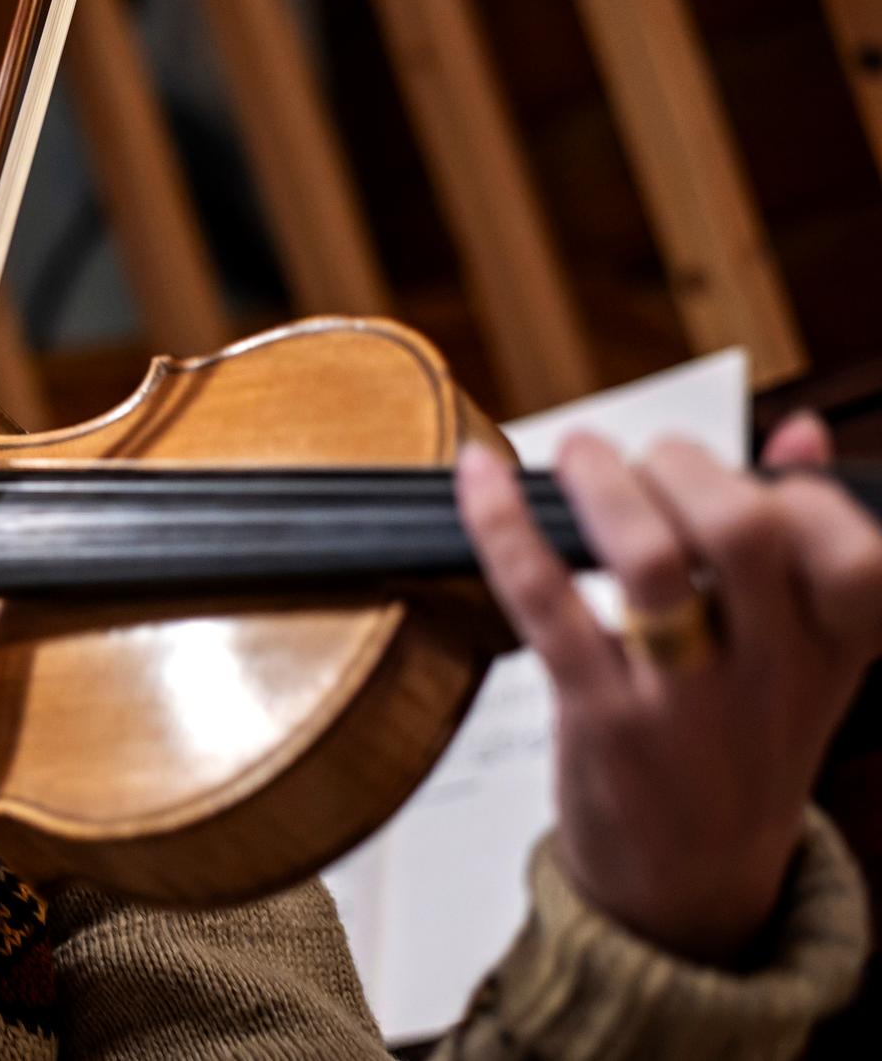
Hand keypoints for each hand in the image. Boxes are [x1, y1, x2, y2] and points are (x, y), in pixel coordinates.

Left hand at [453, 412, 881, 963]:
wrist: (690, 892)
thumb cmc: (734, 753)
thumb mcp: (801, 660)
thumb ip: (806, 542)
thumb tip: (801, 430)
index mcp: (829, 652)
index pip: (849, 547)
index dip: (798, 492)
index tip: (751, 479)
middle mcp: (767, 674)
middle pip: (745, 531)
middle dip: (686, 466)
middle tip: (645, 458)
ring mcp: (682, 702)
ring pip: (649, 562)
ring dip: (603, 486)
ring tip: (578, 454)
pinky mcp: (599, 719)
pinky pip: (547, 605)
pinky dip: (504, 528)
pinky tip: (478, 476)